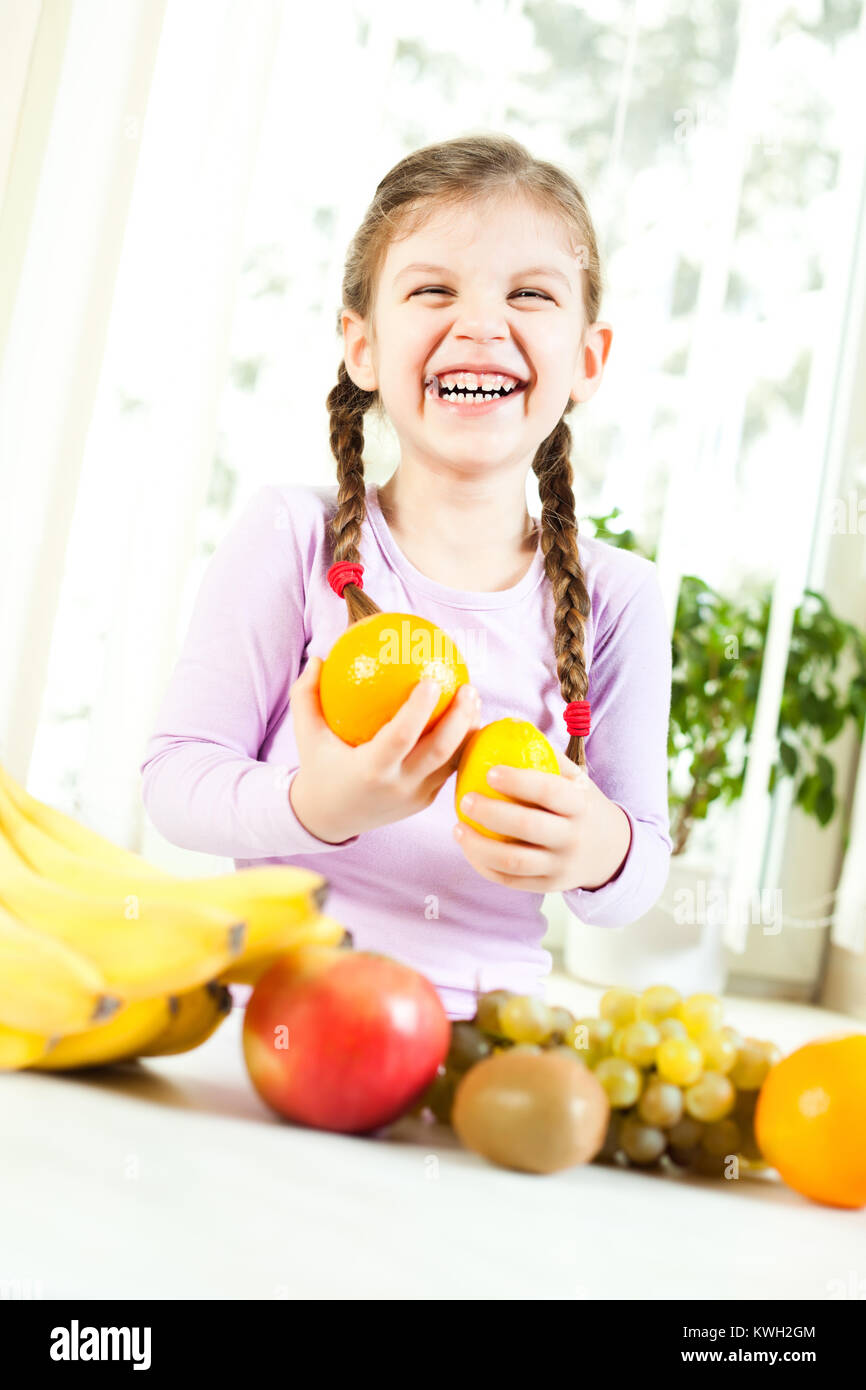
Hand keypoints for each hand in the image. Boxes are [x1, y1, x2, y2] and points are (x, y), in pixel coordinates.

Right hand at [288, 655, 482, 843]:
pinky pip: (449, 769)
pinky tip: (467, 718)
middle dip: (460, 718)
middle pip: (440, 751)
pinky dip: (461, 744)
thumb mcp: (306, 734)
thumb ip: (306, 695)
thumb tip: (319, 657)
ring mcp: (416, 797)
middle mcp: (398, 786)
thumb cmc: (318, 767)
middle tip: (467, 686)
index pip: (400, 737)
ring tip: (473, 699)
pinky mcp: (425, 801)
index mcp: (370, 770)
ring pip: (453, 762)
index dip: (419, 710)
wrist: (329, 819)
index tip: (432, 680)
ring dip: (468, 730)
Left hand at [452, 748, 631, 892]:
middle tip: (465, 800)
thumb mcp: (575, 779)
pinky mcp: (548, 886)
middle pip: (529, 827)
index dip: (519, 781)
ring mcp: (560, 866)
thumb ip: (544, 755)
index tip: (489, 771)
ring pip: (515, 862)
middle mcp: (572, 837)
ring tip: (457, 828)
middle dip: (492, 814)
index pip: (549, 791)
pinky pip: (511, 881)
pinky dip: (485, 866)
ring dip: (481, 846)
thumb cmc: (581, 804)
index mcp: (579, 805)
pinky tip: (467, 848)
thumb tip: (505, 724)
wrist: (612, 852)